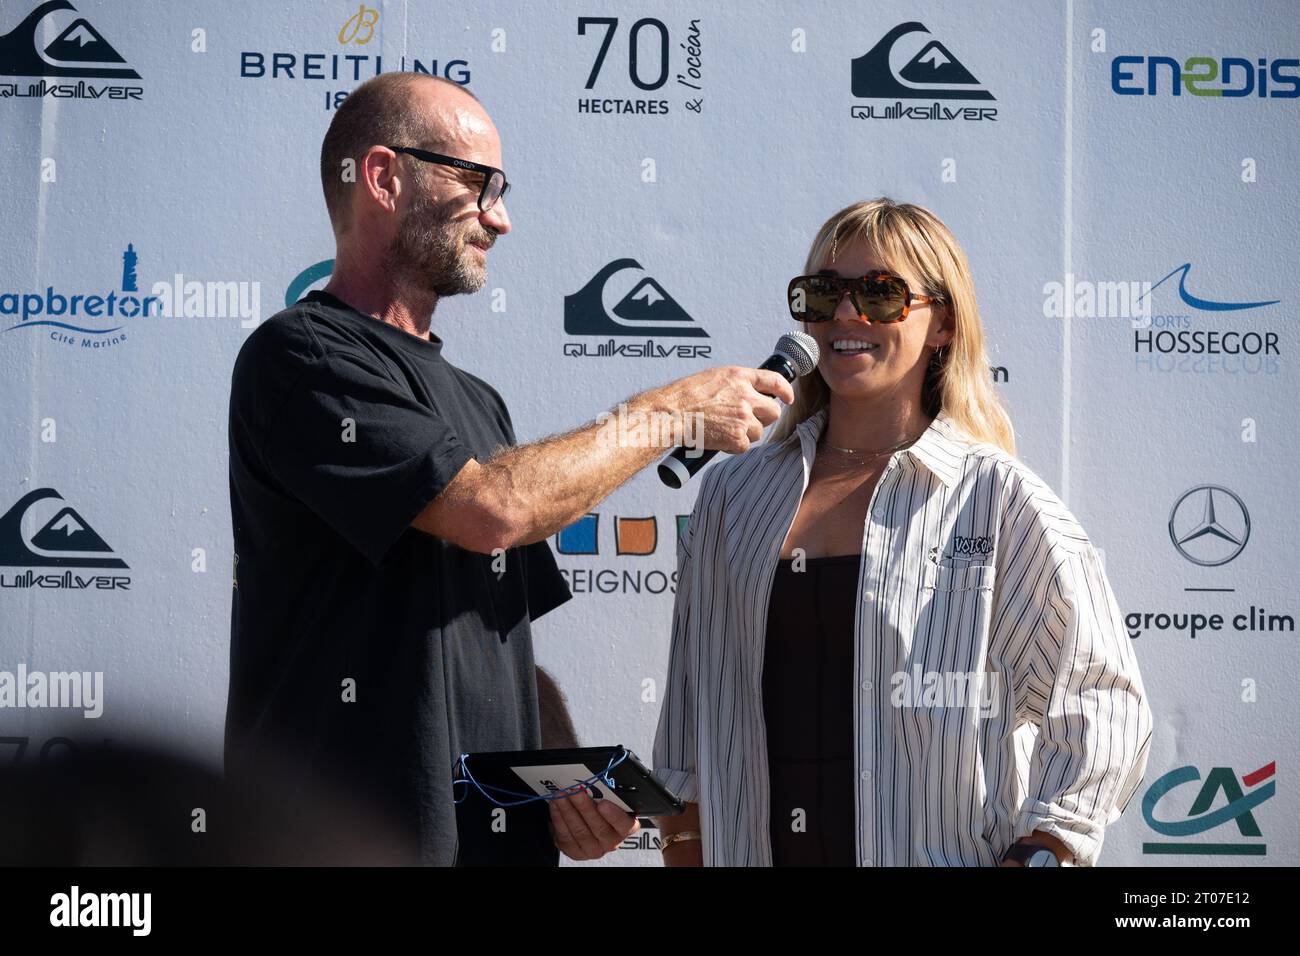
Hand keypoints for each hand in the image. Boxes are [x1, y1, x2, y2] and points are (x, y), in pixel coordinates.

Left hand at [547, 786, 638, 860]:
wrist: (587, 827)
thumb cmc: (600, 810)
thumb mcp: (609, 801)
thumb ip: (607, 794)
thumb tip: (595, 778)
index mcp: (624, 828)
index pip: (624, 824)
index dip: (614, 815)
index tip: (603, 803)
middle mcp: (610, 842)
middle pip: (598, 827)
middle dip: (584, 807)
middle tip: (575, 792)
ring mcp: (592, 849)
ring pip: (580, 831)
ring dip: (568, 811)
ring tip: (561, 796)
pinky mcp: (576, 852)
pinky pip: (566, 836)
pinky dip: (558, 819)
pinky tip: (555, 806)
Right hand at [648, 366, 794, 454]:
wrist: (671, 414)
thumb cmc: (685, 396)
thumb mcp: (713, 378)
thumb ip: (735, 384)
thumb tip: (748, 393)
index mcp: (740, 377)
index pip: (774, 381)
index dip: (785, 391)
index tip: (788, 398)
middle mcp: (746, 396)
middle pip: (773, 412)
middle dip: (764, 418)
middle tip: (747, 421)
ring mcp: (743, 418)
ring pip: (758, 431)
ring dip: (745, 433)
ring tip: (723, 428)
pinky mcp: (738, 437)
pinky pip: (745, 446)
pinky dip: (734, 446)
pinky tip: (719, 438)